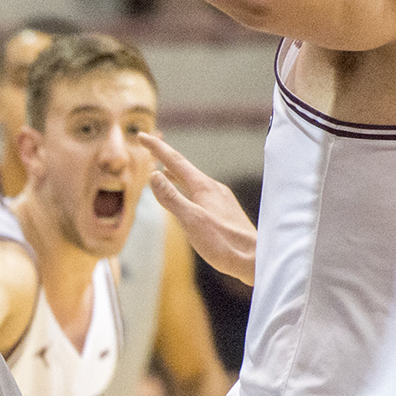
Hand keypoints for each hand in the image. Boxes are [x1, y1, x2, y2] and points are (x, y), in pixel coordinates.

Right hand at [141, 132, 256, 285]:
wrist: (253, 259)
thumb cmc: (223, 243)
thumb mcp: (191, 220)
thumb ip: (172, 198)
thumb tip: (154, 175)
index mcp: (204, 187)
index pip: (175, 161)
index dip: (156, 149)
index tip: (142, 137)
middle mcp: (213, 188)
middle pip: (184, 169)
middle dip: (164, 159)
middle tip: (149, 150)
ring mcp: (220, 199)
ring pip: (192, 181)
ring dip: (175, 175)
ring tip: (162, 172)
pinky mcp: (223, 211)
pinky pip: (199, 193)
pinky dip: (185, 189)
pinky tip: (186, 198)